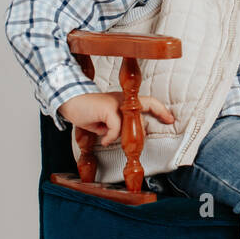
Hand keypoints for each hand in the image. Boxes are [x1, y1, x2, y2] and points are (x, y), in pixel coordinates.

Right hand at [58, 90, 174, 146]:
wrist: (69, 102)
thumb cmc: (86, 112)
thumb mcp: (105, 122)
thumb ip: (117, 126)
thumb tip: (124, 136)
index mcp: (123, 101)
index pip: (148, 102)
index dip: (161, 110)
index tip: (170, 119)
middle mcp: (122, 100)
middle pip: (144, 112)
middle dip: (144, 127)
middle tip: (138, 131)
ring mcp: (116, 103)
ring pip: (130, 125)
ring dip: (118, 135)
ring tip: (105, 135)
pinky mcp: (108, 109)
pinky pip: (116, 129)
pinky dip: (110, 137)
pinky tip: (104, 139)